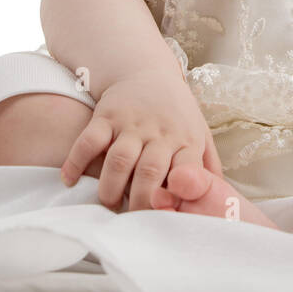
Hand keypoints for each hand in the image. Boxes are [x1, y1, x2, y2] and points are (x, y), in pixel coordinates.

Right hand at [59, 67, 224, 211]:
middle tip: (132, 221)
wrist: (146, 71)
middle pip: (149, 171)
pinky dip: (77, 161)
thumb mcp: (200, 134)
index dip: (177, 195)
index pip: (187, 170)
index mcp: (186, 140)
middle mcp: (159, 131)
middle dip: (139, 202)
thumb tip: (221, 206)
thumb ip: (208, 169)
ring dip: (110, 188)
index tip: (168, 214)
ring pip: (119, 160)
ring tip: (107, 203)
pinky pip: (89, 140)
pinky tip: (70, 180)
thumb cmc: (176, 113)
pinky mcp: (106, 115)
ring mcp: (131, 123)